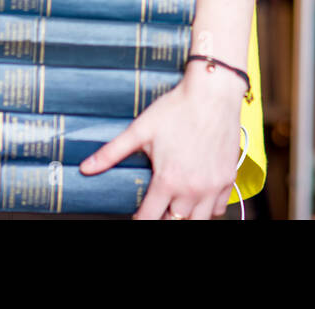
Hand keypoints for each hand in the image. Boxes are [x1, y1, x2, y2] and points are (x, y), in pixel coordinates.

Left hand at [79, 61, 245, 219]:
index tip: (137, 214)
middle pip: (175, 222)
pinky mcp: (228, 177)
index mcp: (168, 180)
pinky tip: (198, 197)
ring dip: (184, 216)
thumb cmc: (178, 107)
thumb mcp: (140, 129)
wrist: (213, 92)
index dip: (139, 219)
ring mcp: (213, 185)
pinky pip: (219, 207)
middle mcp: (192, 189)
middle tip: (156, 205)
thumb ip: (112, 152)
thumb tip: (86, 168)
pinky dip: (208, 208)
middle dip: (162, 217)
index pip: (149, 218)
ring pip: (199, 220)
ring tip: (175, 205)